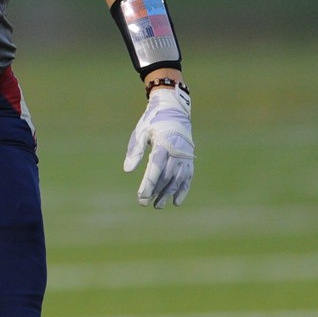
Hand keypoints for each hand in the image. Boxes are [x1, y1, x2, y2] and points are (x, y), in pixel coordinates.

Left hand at [123, 83, 194, 207]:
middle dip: (155, 191)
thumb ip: (135, 150)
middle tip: (144, 203)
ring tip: (157, 206)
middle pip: (166, 176)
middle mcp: (176, 152)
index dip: (149, 183)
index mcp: (163, 144)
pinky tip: (176, 202)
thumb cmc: (153, 122)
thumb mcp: (141, 132)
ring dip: (167, 194)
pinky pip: (187, 178)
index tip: (141, 196)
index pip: (155, 168)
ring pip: (177, 180)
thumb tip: (127, 170)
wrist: (174, 110)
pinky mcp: (189, 159)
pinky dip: (183, 190)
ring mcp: (185, 156)